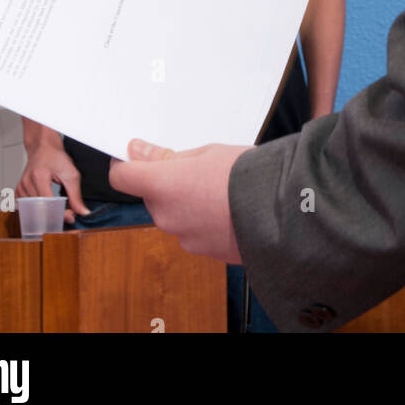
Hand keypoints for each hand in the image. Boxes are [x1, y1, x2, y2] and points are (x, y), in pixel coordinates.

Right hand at [15, 141, 89, 223]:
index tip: (71, 216)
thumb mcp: (70, 173)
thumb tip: (82, 212)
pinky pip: (27, 207)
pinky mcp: (18, 191)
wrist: (43, 147)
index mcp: (39, 176)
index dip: (61, 213)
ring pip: (34, 211)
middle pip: (40, 209)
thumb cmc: (55, 156)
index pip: (48, 203)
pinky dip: (38, 209)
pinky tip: (46, 205)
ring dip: (47, 213)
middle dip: (55, 215)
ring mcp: (21, 187)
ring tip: (58, 208)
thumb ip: (75, 195)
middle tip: (67, 214)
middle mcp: (26, 182)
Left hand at [109, 139, 251, 261]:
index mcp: (162, 186)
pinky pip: (193, 231)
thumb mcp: (206, 153)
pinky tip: (228, 208)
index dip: (125, 164)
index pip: (122, 177)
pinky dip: (203, 220)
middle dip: (167, 183)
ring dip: (187, 202)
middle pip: (152, 196)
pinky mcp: (203, 252)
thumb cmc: (245, 175)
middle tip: (198, 168)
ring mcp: (184, 238)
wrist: (282, 213)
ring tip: (220, 189)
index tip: (135, 155)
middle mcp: (166, 217)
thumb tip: (137, 151)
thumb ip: (166, 157)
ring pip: (174, 214)